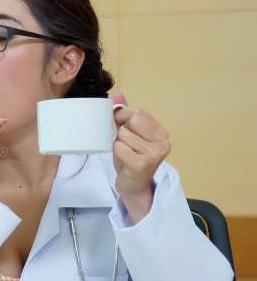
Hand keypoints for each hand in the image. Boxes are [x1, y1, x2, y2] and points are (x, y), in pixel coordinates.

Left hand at [111, 92, 170, 222]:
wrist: (133, 186)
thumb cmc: (130, 158)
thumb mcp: (128, 134)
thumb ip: (124, 114)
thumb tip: (117, 94)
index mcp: (161, 132)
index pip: (137, 112)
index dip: (123, 118)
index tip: (123, 129)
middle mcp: (163, 142)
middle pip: (130, 121)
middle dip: (122, 133)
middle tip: (127, 146)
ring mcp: (155, 153)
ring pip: (123, 135)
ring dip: (118, 145)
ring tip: (126, 155)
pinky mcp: (143, 164)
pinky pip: (119, 148)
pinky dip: (117, 153)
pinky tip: (125, 161)